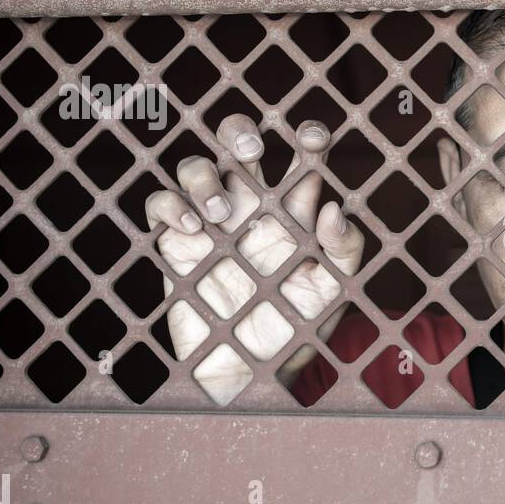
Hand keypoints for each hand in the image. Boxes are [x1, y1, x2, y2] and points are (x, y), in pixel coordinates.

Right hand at [146, 116, 363, 403]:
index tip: (311, 139)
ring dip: (204, 176)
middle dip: (240, 132)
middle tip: (252, 154)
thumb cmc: (296, 328)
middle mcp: (253, 207)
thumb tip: (335, 208)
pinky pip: (160, 202)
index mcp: (294, 211)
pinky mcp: (177, 243)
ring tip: (221, 214)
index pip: (300, 157)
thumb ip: (344, 249)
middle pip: (238, 143)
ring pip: (196, 166)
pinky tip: (193, 228)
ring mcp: (212, 222)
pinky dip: (171, 204)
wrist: (251, 370)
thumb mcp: (333, 290)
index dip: (306, 137)